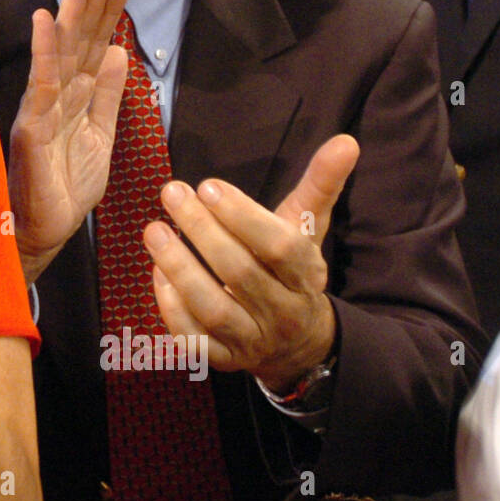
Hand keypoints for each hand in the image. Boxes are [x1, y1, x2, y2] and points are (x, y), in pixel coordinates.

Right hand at [8, 0, 129, 282]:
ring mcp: (40, 109)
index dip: (107, 12)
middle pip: (76, 41)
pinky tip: (45, 21)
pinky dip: (42, 52)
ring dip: (70, 14)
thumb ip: (108, 95)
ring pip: (58, 54)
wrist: (45, 231)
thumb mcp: (100, 135)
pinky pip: (40, 85)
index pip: (92, 45)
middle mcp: (54, 96)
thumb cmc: (66, 187)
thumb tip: (118, 52)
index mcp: (73, 96)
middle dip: (91, 1)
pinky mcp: (31, 128)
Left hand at [145, 134, 359, 392]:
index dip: (244, 217)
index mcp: (306, 276)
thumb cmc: (290, 271)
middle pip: (240, 273)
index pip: (280, 247)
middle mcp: (282, 311)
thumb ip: (320, 185)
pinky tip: (156, 272)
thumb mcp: (306, 229)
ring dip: (179, 268)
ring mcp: (251, 339)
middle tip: (172, 193)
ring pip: (212, 308)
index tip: (209, 186)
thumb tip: (346, 141)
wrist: (297, 343)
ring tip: (153, 230)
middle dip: (202, 231)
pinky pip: (192, 338)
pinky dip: (170, 307)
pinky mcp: (221, 359)